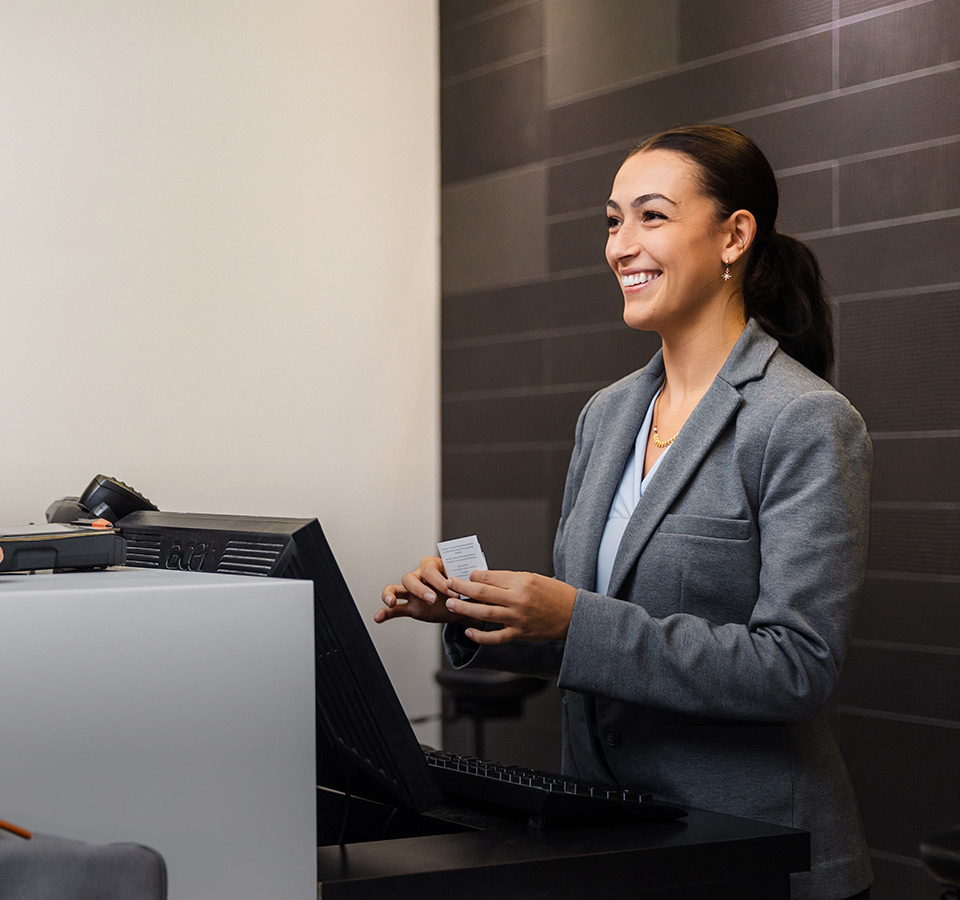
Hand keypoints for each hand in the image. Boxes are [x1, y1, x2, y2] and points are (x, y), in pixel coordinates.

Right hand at [375, 556, 468, 625]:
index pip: (431, 570)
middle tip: (433, 599)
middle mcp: (421, 576)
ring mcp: (414, 592)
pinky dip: (385, 613)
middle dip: (421, 588)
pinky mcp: (411, 606)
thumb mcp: (471, 585)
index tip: (454, 594)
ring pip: (397, 588)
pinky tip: (378, 618)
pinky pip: (395, 609)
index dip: (441, 581)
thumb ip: (472, 583)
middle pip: (411, 577)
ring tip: (391, 602)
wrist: (464, 605)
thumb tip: (485, 578)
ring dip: (393, 595)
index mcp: (435, 566)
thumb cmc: (466, 589)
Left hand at [444, 570, 576, 644]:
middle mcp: (518, 599)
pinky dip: (480, 636)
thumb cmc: (555, 594)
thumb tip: (485, 579)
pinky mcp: (520, 634)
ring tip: (451, 605)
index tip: (465, 575)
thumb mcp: (533, 578)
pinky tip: (468, 631)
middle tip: (448, 585)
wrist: (574, 615)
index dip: (473, 575)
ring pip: (484, 613)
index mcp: (522, 581)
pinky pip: (495, 637)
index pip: (489, 576)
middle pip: (482, 592)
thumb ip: (510, 580)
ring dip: (465, 609)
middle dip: (461, 588)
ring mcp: (518, 618)